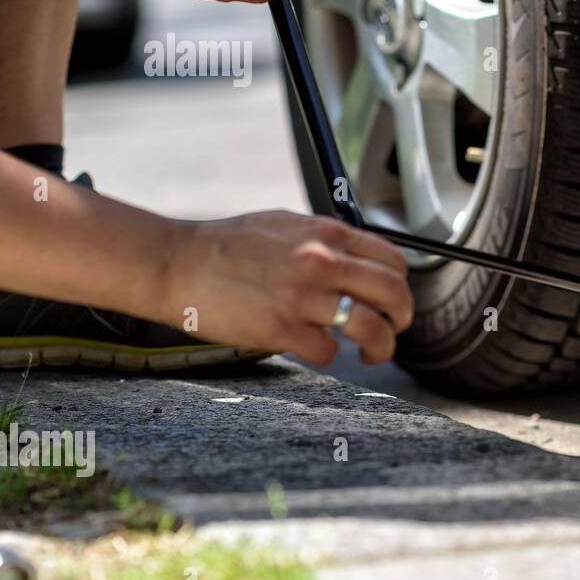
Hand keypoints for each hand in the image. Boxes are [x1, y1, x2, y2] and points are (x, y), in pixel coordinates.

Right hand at [162, 211, 414, 365]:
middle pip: (394, 294)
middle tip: (395, 328)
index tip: (393, 299)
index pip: (393, 260)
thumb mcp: (287, 224)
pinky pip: (329, 353)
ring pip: (373, 328)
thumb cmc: (227, 245)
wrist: (177, 263)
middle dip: (403, 318)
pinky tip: (316, 348)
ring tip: (372, 352)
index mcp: (327, 233)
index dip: (400, 285)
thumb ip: (327, 241)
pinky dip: (329, 356)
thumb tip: (359, 259)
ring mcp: (303, 297)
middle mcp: (322, 262)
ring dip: (382, 347)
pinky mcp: (282, 329)